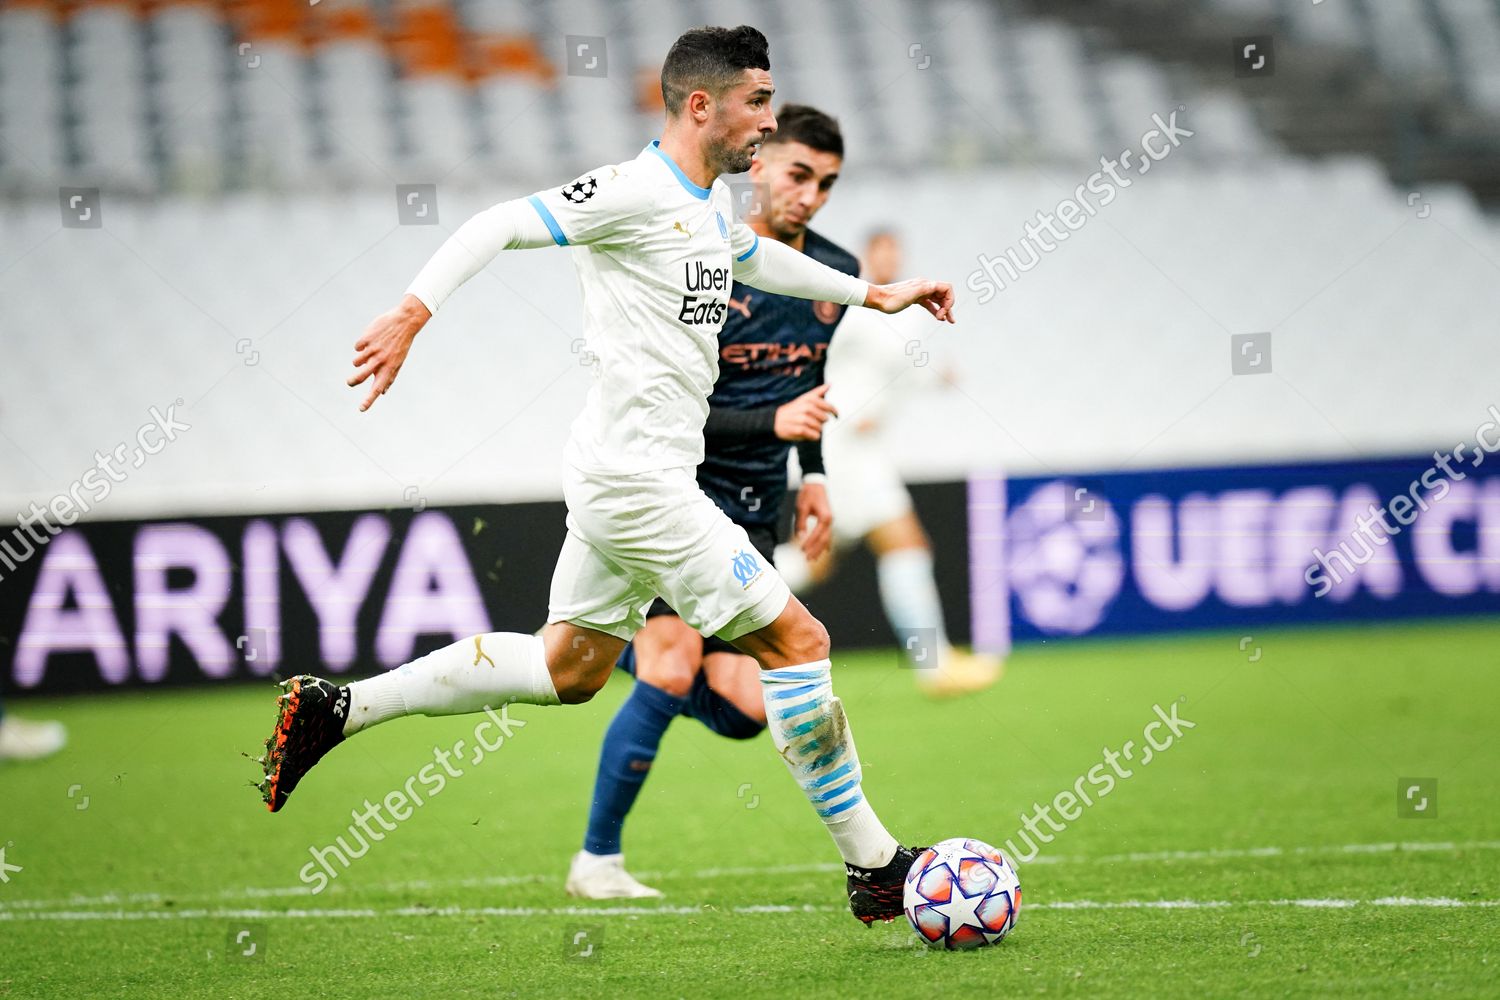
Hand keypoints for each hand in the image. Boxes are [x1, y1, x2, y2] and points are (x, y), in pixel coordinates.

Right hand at [348, 294, 430, 410]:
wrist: (404, 322)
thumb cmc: (401, 344)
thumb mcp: (399, 361)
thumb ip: (390, 377)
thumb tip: (382, 392)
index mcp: (389, 368)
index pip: (377, 388)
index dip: (368, 400)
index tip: (361, 409)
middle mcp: (380, 361)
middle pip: (360, 376)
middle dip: (352, 381)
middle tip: (349, 382)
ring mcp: (372, 349)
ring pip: (356, 361)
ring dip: (359, 359)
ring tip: (369, 352)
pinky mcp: (366, 338)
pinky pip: (357, 347)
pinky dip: (361, 345)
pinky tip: (371, 339)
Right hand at [774, 384, 837, 440]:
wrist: (776, 420)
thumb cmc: (793, 409)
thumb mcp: (804, 399)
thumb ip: (817, 392)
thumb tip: (829, 385)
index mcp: (808, 400)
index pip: (827, 406)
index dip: (834, 411)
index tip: (837, 415)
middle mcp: (805, 408)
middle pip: (824, 418)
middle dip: (823, 421)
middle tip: (817, 422)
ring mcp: (802, 419)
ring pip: (819, 427)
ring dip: (818, 429)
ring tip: (812, 428)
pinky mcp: (799, 429)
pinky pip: (814, 435)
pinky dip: (814, 436)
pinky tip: (810, 434)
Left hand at [795, 481, 832, 560]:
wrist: (816, 483)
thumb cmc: (808, 493)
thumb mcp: (801, 507)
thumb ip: (801, 523)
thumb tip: (800, 537)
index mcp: (825, 517)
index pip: (817, 534)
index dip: (809, 544)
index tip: (802, 551)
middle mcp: (830, 520)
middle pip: (824, 539)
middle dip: (815, 550)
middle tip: (808, 560)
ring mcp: (830, 520)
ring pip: (826, 538)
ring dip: (820, 549)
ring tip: (814, 559)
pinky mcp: (828, 520)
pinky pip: (828, 534)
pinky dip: (826, 543)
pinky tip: (825, 551)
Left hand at [867, 279, 954, 322]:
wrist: (878, 299)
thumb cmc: (891, 299)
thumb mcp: (909, 295)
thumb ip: (923, 289)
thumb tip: (935, 285)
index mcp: (925, 284)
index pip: (946, 288)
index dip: (950, 300)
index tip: (944, 312)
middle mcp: (924, 287)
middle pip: (943, 295)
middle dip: (948, 306)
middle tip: (947, 320)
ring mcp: (920, 292)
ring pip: (937, 300)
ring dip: (944, 309)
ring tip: (947, 320)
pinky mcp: (915, 298)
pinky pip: (929, 303)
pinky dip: (935, 310)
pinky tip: (938, 317)